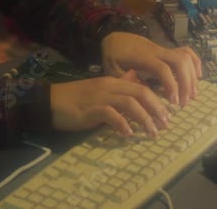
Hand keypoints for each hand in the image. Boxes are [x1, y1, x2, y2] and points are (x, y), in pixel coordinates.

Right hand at [51, 69, 170, 136]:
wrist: (49, 101)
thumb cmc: (74, 99)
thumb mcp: (99, 92)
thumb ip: (117, 90)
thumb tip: (135, 85)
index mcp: (112, 82)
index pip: (141, 87)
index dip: (157, 100)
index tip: (167, 115)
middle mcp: (109, 86)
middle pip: (140, 93)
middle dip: (157, 109)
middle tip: (166, 125)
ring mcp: (100, 97)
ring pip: (129, 103)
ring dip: (144, 118)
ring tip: (152, 133)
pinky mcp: (90, 109)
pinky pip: (110, 115)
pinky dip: (122, 124)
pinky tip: (128, 134)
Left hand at [99, 32, 202, 106]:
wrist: (114, 38)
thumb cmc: (112, 56)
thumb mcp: (113, 69)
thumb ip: (127, 80)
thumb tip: (143, 92)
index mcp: (142, 57)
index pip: (163, 69)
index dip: (171, 85)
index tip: (174, 102)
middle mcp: (156, 51)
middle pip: (180, 61)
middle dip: (186, 82)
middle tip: (185, 102)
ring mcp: (163, 49)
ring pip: (185, 56)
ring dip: (192, 75)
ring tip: (192, 94)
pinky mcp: (166, 49)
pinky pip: (185, 51)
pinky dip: (195, 63)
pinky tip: (197, 76)